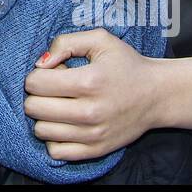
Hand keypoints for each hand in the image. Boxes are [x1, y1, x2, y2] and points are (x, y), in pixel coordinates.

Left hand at [23, 29, 157, 160]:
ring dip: (44, 116)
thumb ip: (65, 43)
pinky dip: (53, 138)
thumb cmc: (127, 65)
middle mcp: (90, 112)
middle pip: (34, 108)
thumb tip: (41, 64)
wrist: (158, 95)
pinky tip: (65, 124)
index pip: (36, 83)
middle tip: (55, 89)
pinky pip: (56, 152)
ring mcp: (93, 135)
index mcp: (89, 82)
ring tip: (62, 105)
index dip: (38, 74)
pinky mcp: (96, 150)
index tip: (54, 72)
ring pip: (41, 130)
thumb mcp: (100, 40)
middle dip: (36, 95)